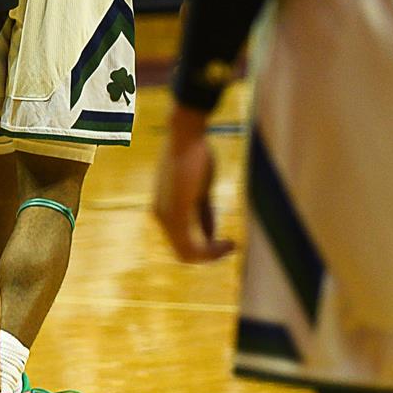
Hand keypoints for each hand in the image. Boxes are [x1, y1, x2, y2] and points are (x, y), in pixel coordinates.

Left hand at [151, 104, 237, 262]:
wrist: (186, 137)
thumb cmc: (195, 158)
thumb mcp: (201, 192)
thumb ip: (203, 214)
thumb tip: (211, 235)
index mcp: (164, 212)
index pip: (182, 244)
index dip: (204, 251)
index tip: (226, 243)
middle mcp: (160, 217)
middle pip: (184, 253)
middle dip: (210, 256)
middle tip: (231, 247)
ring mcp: (166, 216)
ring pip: (188, 254)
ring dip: (213, 255)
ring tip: (231, 246)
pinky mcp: (175, 213)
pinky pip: (191, 246)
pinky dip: (211, 251)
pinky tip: (229, 243)